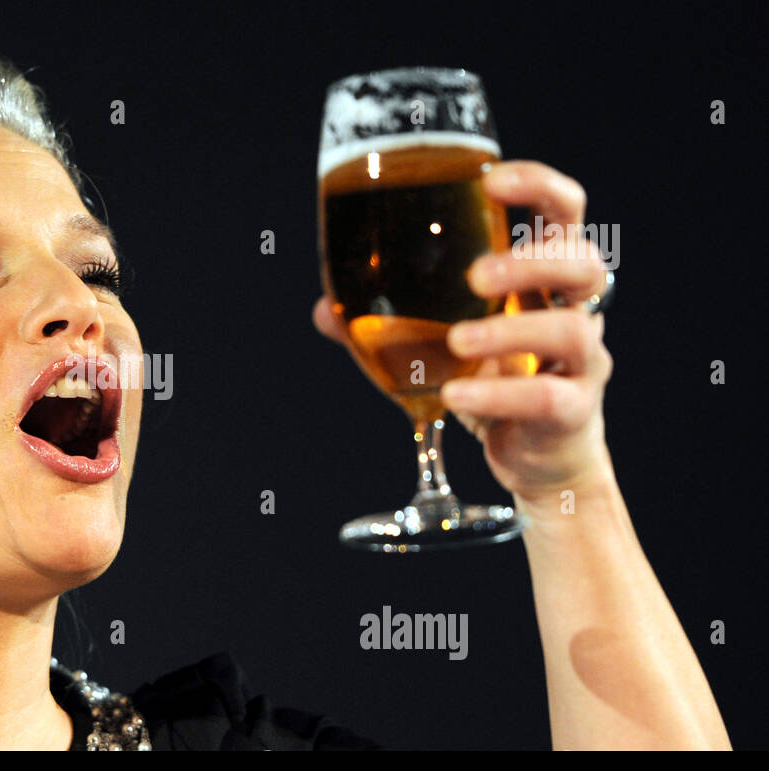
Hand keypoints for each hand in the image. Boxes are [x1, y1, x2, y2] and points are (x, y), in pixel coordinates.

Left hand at [312, 160, 614, 509]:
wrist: (536, 453)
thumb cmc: (493, 372)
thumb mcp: (444, 336)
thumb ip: (387, 318)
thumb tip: (324, 310)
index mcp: (546, 272)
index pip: (564, 210)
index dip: (537, 185)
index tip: (491, 181)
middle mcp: (573, 307)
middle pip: (583, 261)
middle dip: (530, 262)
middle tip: (475, 275)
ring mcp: (582, 359)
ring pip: (571, 329)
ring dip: (509, 332)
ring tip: (457, 342)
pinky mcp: (574, 410)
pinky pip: (547, 398)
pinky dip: (496, 395)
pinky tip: (454, 395)